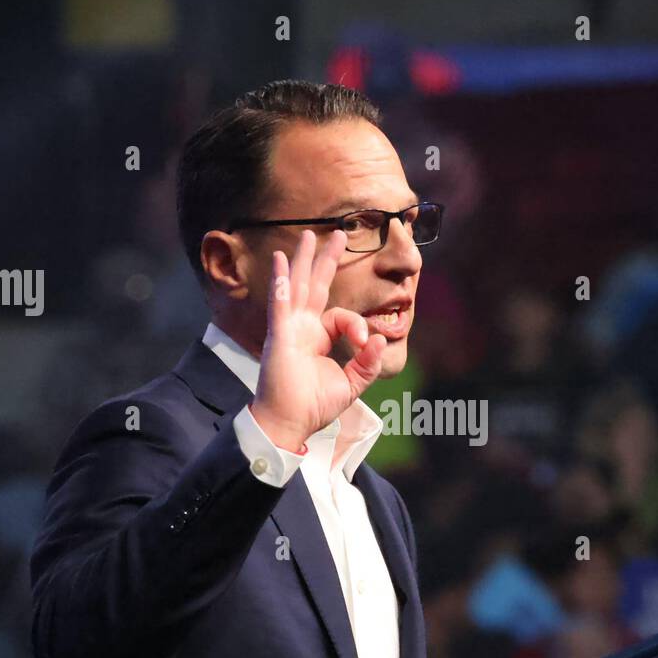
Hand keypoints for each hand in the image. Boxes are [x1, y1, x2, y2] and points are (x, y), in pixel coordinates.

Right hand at [249, 229, 385, 451]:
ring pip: (298, 287)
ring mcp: (289, 329)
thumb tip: (378, 338)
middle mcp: (302, 329)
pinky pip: (280, 303)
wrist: (291, 423)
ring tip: (307, 236)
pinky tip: (282, 260)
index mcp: (318, 338)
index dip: (356, 324)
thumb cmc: (315, 406)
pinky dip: (281, 281)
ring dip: (303, 261)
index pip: (341, 316)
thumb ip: (367, 362)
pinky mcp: (279, 335)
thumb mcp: (351, 383)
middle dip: (325, 260)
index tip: (364, 343)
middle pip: (315, 287)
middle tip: (336, 234)